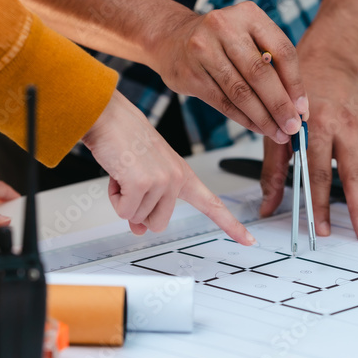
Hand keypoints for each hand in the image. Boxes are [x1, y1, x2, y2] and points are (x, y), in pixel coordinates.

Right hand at [82, 91, 254, 244]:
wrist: (109, 116)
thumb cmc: (125, 139)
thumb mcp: (142, 174)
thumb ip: (147, 203)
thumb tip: (139, 228)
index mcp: (183, 175)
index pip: (213, 204)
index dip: (231, 225)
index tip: (249, 240)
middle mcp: (177, 178)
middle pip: (158, 225)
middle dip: (138, 212)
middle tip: (130, 185)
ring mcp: (163, 180)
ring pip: (139, 218)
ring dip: (123, 201)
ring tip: (123, 173)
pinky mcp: (143, 183)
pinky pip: (125, 212)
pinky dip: (114, 198)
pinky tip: (117, 175)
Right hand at [151, 2, 308, 143]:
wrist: (171, 38)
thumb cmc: (220, 41)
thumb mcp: (248, 36)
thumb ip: (272, 62)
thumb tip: (297, 105)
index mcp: (248, 14)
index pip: (282, 51)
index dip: (295, 84)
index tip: (302, 109)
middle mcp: (224, 27)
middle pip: (260, 74)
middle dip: (280, 106)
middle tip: (292, 128)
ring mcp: (203, 50)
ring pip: (240, 92)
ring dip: (262, 118)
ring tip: (276, 132)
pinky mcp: (189, 73)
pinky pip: (222, 102)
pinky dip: (242, 118)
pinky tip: (256, 127)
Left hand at [258, 41, 357, 242]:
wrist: (328, 64)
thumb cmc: (299, 98)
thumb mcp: (276, 129)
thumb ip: (272, 171)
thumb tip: (266, 207)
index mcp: (315, 124)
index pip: (318, 172)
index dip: (320, 204)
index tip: (321, 228)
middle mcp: (344, 125)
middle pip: (354, 174)